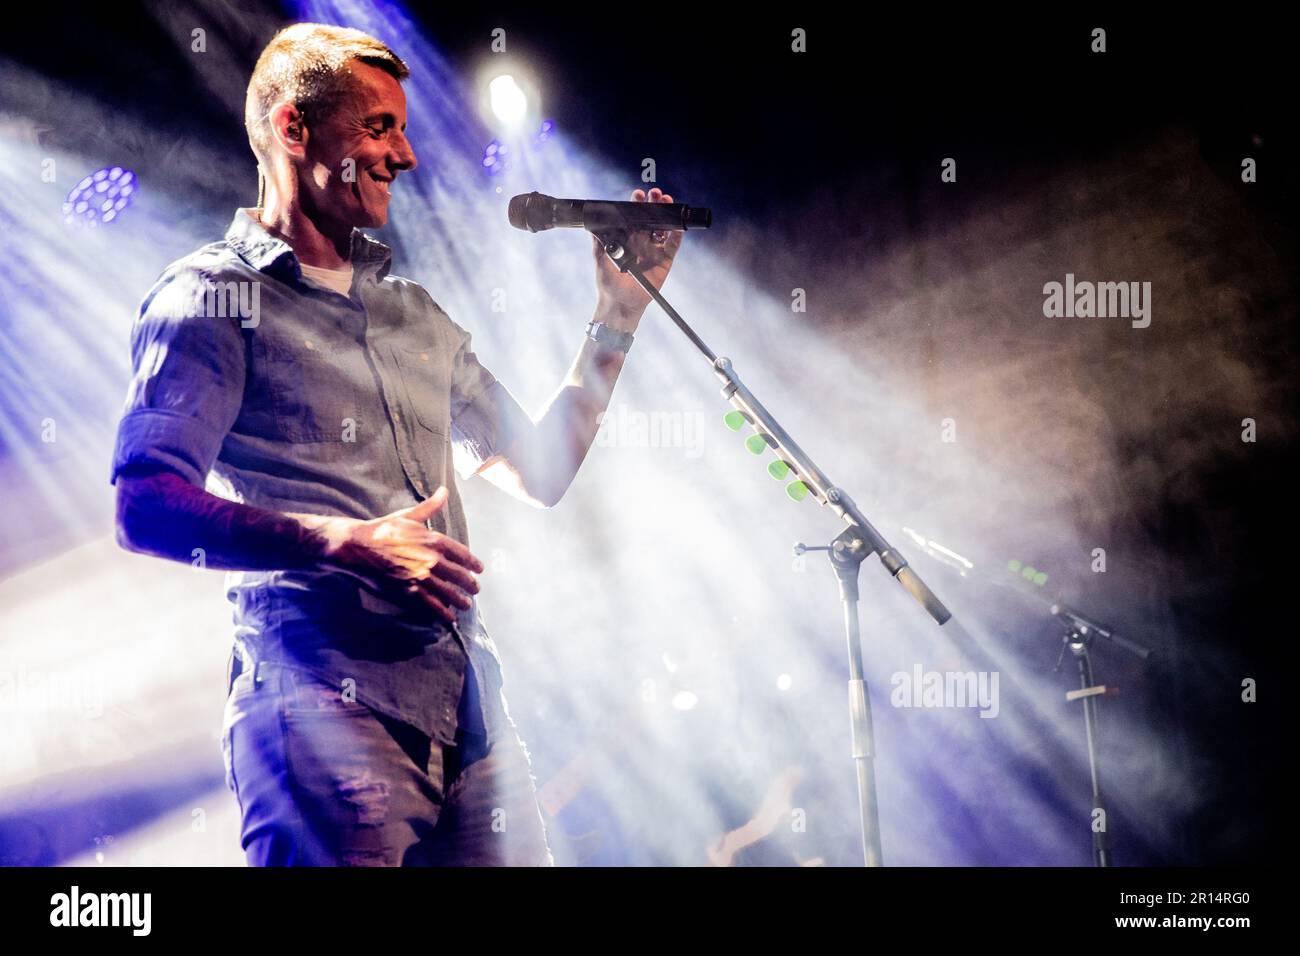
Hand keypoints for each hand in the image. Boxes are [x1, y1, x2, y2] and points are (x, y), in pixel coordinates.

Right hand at [315, 486, 482, 625]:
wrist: (360, 545)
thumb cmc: (385, 528)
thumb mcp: (410, 515)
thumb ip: (431, 506)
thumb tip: (444, 490)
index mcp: (433, 540)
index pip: (462, 554)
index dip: (473, 563)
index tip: (480, 569)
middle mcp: (431, 559)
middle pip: (458, 575)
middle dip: (470, 584)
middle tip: (476, 589)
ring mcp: (420, 576)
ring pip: (448, 592)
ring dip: (460, 600)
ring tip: (467, 604)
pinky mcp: (408, 589)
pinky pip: (431, 603)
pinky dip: (442, 612)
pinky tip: (450, 617)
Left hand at [591, 187, 684, 329]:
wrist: (619, 303)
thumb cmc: (607, 283)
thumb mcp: (599, 258)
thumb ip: (598, 241)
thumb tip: (591, 225)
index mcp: (627, 238)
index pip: (634, 217)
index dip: (637, 205)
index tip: (637, 195)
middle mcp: (642, 242)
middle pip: (651, 219)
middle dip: (654, 204)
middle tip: (656, 194)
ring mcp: (654, 250)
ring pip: (663, 228)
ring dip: (667, 215)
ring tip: (668, 203)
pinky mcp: (664, 261)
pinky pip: (673, 246)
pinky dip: (677, 236)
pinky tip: (677, 226)